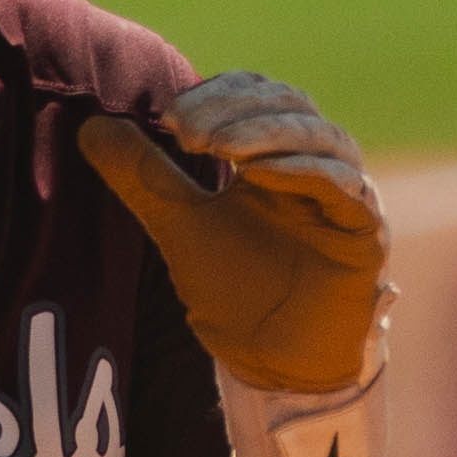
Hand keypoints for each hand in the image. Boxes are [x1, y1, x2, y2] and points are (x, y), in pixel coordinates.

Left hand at [78, 72, 389, 391]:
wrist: (269, 362)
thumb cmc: (234, 291)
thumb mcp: (177, 226)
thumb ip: (143, 177)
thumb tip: (90, 126)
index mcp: (274, 153)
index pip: (256, 94)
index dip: (216, 95)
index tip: (167, 116)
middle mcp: (315, 166)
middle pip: (291, 105)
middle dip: (236, 110)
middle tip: (184, 130)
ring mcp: (346, 197)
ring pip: (324, 138)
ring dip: (269, 132)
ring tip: (219, 145)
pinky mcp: (365, 233)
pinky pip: (347, 188)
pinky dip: (306, 170)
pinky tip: (261, 173)